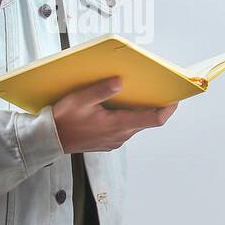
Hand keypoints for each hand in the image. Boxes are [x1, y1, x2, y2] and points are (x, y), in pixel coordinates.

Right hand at [51, 77, 177, 152]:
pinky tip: (117, 106)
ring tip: (135, 94)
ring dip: (138, 111)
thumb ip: (101, 90)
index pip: (153, 119)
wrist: (50, 140)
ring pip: (135, 125)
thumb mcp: (80, 100)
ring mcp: (115, 140)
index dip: (167, 109)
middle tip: (155, 89)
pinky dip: (126, 117)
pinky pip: (124, 129)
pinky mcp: (108, 142)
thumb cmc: (63, 120)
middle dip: (153, 106)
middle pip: (146, 121)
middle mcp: (120, 135)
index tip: (175, 99)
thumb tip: (120, 81)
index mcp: (117, 125)